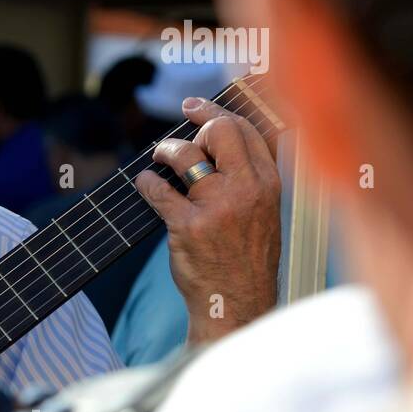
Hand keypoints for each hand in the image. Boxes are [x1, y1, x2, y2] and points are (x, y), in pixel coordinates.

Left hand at [134, 97, 280, 346]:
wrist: (236, 304)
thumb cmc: (244, 258)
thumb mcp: (262, 212)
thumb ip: (247, 177)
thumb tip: (213, 139)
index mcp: (268, 183)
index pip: (247, 129)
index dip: (216, 111)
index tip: (194, 107)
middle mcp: (248, 190)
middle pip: (220, 130)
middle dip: (194, 127)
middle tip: (177, 141)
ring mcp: (219, 207)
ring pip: (186, 156)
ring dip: (165, 151)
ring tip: (158, 158)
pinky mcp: (189, 226)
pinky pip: (159, 190)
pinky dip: (145, 182)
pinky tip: (144, 182)